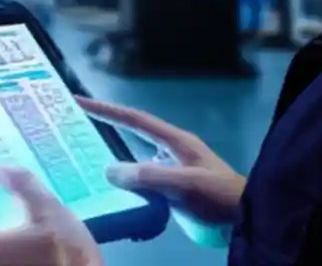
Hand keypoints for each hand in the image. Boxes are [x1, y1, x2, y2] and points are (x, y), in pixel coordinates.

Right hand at [77, 97, 244, 225]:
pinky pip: (141, 185)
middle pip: (130, 136)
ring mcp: (171, 173)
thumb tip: (109, 170)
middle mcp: (170, 153)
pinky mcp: (172, 194)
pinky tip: (111, 195)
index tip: (78, 101)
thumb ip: (149, 176)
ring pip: (134, 164)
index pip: (134, 119)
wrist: (247, 221)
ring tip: (84, 165)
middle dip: (104, 131)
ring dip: (112, 164)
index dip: (106, 109)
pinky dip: (124, 187)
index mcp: (174, 141)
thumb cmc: (219, 196)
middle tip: (74, 131)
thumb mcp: (185, 184)